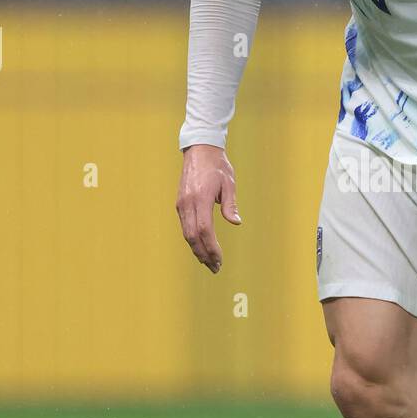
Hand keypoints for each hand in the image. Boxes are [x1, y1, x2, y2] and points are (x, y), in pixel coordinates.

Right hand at [176, 144, 240, 272]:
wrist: (199, 149)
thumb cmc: (217, 166)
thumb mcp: (229, 183)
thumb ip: (230, 204)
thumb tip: (236, 222)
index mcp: (200, 198)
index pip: (205, 230)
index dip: (212, 248)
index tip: (220, 260)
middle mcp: (188, 203)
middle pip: (193, 236)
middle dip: (204, 254)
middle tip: (215, 268)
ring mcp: (181, 204)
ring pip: (187, 234)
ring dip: (197, 250)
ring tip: (209, 262)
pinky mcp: (180, 204)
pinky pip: (185, 226)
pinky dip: (193, 240)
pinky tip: (201, 247)